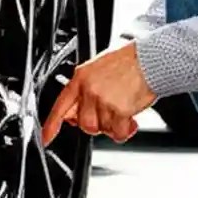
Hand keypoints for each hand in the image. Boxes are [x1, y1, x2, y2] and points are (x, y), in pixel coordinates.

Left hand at [41, 42, 156, 145]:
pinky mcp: (120, 110)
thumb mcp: (99, 68)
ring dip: (114, 125)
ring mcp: (104, 100)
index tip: (46, 138)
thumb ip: (85, 89)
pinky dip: (124, 131)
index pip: (61, 105)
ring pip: (102, 128)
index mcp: (82, 77)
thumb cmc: (130, 62)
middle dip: (97, 124)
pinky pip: (118, 132)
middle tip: (110, 114)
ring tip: (124, 112)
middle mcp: (90, 89)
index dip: (51, 125)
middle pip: (84, 123)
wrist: (151, 58)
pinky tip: (130, 121)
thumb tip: (76, 113)